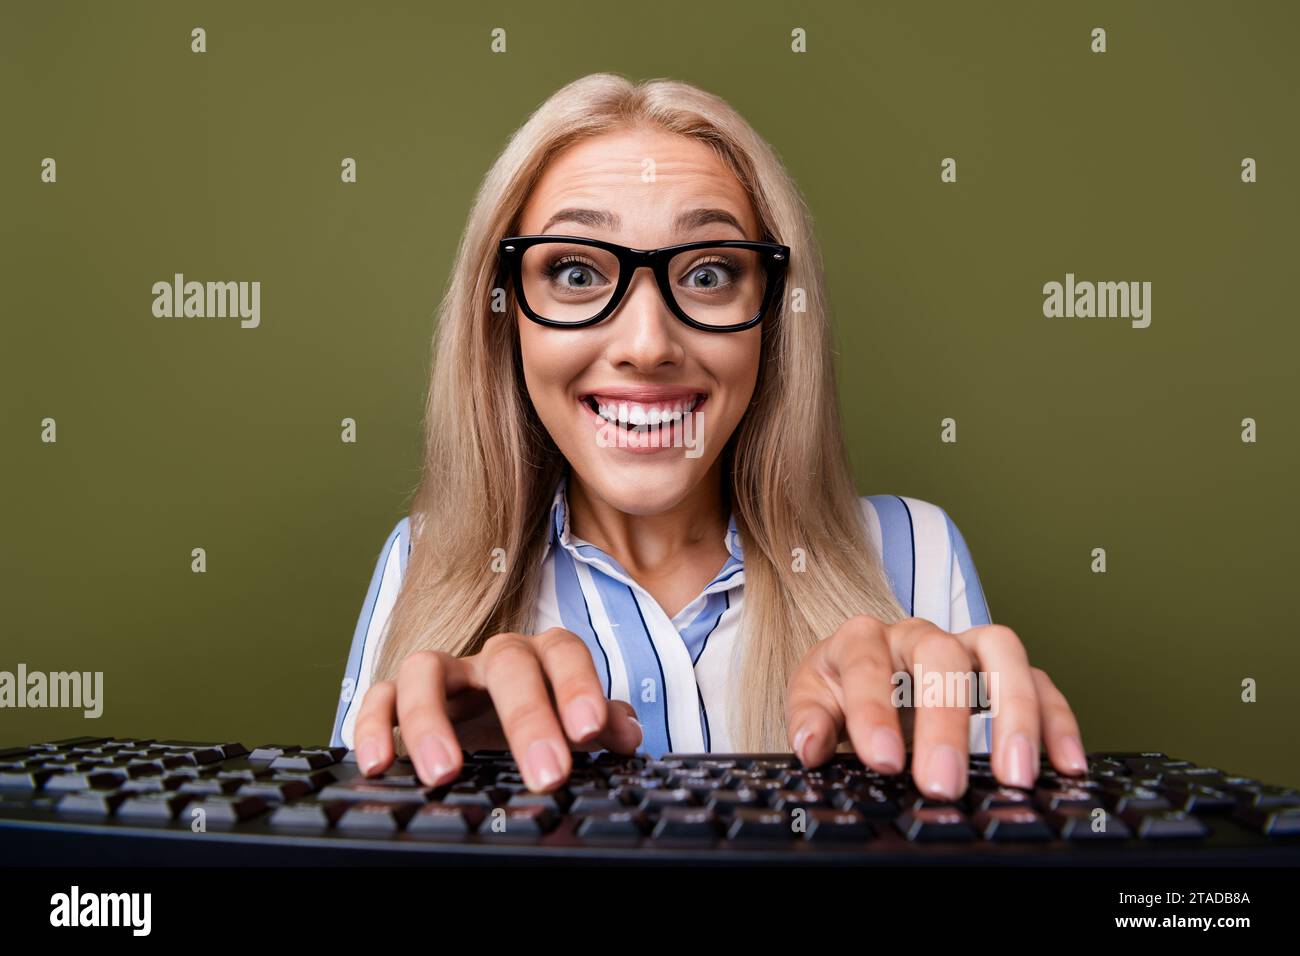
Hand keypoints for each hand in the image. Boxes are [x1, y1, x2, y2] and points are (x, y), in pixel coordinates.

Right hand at [351, 628, 643, 791]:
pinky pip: (380, 696)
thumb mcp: (575, 728)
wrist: (493, 732)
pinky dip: (374, 724)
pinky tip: (379, 765)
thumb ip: (603, 724)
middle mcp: (493, 658)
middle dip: (528, 718)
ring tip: (443, 774)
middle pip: (507, 662)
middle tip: (546, 774)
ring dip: (431, 719)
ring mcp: (446, 675)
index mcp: (543, 658)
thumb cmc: (542, 724)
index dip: (577, 686)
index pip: (564, 653)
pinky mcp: (401, 697)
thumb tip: (627, 732)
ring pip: (427, 669)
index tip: (589, 731)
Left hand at [785, 615, 1086, 799]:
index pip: (867, 662)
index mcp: (862, 637)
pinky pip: (1040, 682)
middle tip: (941, 783)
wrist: (862, 673)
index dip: (874, 710)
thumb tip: (810, 747)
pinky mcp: (1003, 670)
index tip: (882, 761)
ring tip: (1014, 775)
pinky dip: (1057, 720)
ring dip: (1014, 712)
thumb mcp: (813, 700)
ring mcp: (965, 647)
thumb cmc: (839, 688)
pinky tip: (1065, 764)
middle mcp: (918, 634)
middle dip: (944, 722)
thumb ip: (810, 721)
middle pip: (940, 657)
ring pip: (1002, 653)